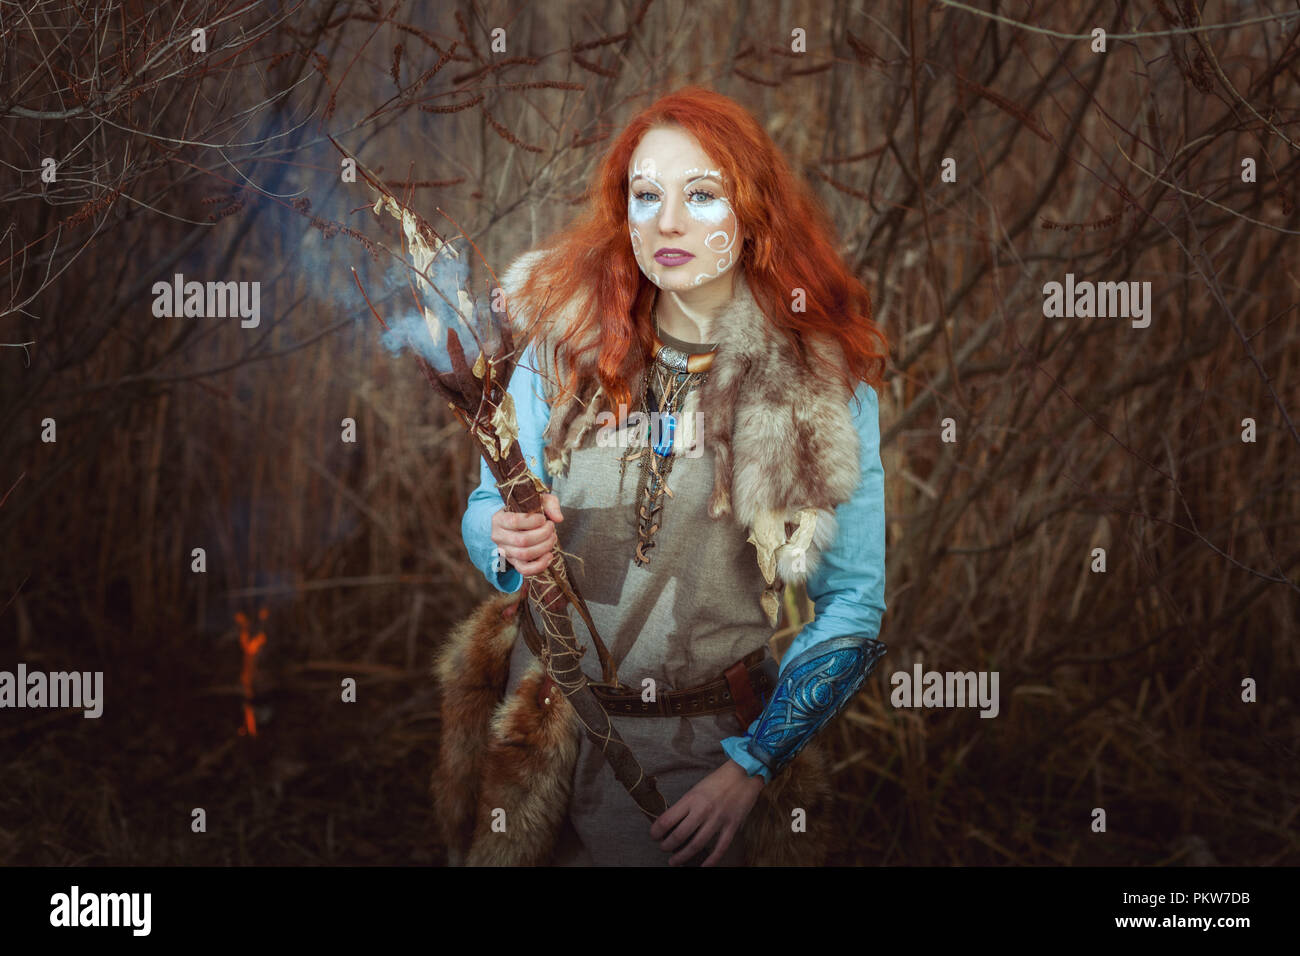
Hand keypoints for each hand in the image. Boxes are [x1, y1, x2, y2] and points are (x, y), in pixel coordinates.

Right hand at [490, 492, 563, 577]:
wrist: (518, 522)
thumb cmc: (527, 510)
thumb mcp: (537, 500)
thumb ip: (549, 504)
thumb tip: (558, 518)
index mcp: (499, 519)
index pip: (514, 521)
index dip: (533, 521)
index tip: (543, 518)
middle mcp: (498, 536)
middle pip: (522, 540)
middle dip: (543, 534)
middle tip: (551, 528)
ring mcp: (505, 551)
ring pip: (525, 555)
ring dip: (544, 547)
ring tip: (552, 538)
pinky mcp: (513, 562)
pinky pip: (525, 570)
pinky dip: (540, 565)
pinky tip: (549, 555)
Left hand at [650, 759, 764, 865]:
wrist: (744, 773)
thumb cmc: (718, 780)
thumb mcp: (697, 788)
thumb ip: (685, 805)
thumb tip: (671, 822)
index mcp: (691, 798)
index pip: (667, 820)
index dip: (656, 831)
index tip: (654, 836)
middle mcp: (703, 810)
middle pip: (679, 836)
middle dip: (667, 846)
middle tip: (664, 848)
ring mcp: (718, 819)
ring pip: (696, 845)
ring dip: (682, 856)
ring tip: (675, 861)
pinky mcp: (732, 825)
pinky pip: (720, 848)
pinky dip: (710, 861)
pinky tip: (702, 866)